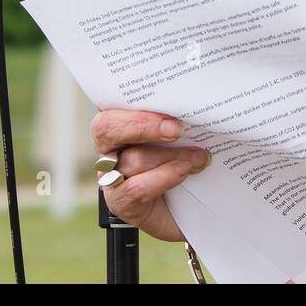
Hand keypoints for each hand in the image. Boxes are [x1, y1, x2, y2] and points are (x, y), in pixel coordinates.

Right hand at [90, 109, 210, 242]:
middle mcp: (111, 147)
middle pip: (106, 128)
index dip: (135, 101)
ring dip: (171, 156)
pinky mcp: (121, 202)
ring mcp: (111, 176)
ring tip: (199, 157)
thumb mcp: (184, 134)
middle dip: (143, 126)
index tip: (168, 102)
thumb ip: (181, 118)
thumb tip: (199, 102)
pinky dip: (162, 178)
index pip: (112, 103)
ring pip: (132, 160)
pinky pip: (134, 189)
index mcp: (122, 122)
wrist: (190, 205)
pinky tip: (182, 172)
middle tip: (177, 129)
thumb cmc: (185, 159)